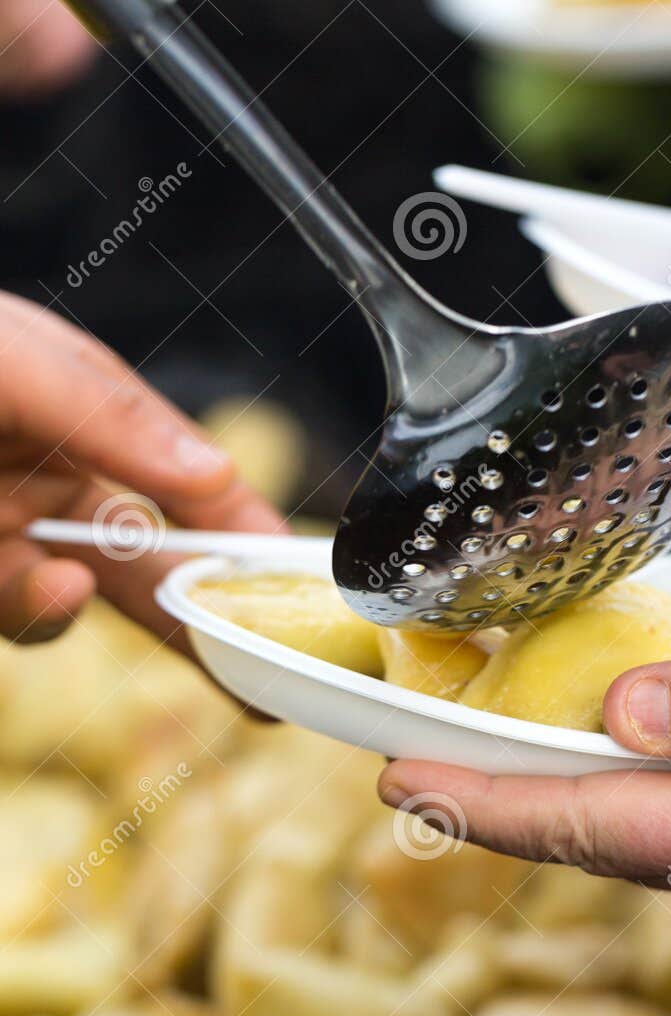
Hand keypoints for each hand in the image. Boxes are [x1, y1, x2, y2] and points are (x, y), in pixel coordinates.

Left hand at [0, 292, 279, 641]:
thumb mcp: (20, 361)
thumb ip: (114, 416)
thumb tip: (216, 474)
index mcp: (85, 414)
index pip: (185, 480)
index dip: (242, 528)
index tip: (296, 571)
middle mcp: (52, 477)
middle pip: (155, 556)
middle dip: (216, 606)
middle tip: (278, 654)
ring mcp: (11, 531)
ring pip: (94, 598)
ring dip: (141, 615)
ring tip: (182, 624)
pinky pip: (26, 615)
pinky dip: (51, 612)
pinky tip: (65, 590)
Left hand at [378, 602, 670, 906]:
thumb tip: (619, 711)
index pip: (585, 820)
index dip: (484, 803)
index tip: (401, 782)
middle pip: (592, 838)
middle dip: (497, 810)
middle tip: (414, 774)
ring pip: (630, 833)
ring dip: (550, 804)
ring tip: (483, 770)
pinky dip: (615, 794)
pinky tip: (603, 763)